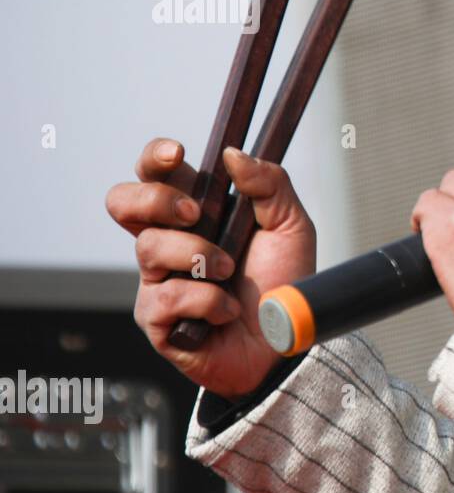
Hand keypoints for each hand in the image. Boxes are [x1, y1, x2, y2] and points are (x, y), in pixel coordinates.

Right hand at [105, 138, 316, 397]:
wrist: (289, 339)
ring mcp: (158, 279)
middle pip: (122, 202)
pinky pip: (167, 296)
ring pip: (148, 247)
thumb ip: (270, 184)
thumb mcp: (292, 226)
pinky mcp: (156, 319)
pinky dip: (208, 300)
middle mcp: (170, 241)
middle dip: (154, 200)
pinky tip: (227, 310)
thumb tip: (233, 155)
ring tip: (229, 272)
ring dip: (198, 254)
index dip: (155, 158)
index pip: (155, 173)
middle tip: (195, 214)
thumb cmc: (285, 282)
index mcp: (196, 212)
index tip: (178, 153)